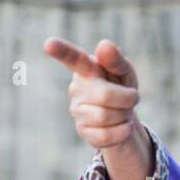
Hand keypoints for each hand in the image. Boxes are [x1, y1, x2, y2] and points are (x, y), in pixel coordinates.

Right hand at [43, 36, 152, 179]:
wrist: (124, 117)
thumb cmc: (121, 87)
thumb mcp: (125, 73)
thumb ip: (116, 60)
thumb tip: (104, 45)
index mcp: (86, 68)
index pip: (73, 58)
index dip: (62, 51)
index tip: (49, 44)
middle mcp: (77, 88)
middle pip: (105, 95)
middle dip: (126, 99)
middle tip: (130, 98)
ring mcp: (77, 110)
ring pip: (105, 117)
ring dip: (124, 116)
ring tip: (121, 111)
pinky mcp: (83, 131)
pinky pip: (106, 135)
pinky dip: (122, 131)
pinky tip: (119, 126)